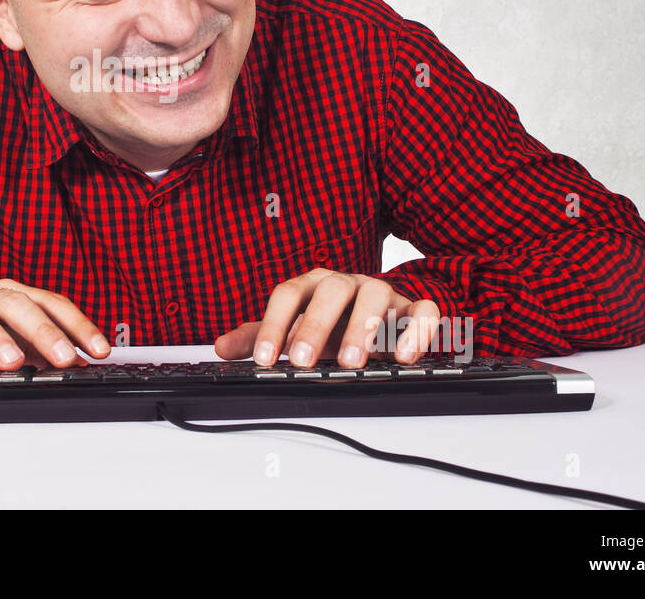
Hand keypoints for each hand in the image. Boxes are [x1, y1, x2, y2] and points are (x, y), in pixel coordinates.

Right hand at [0, 279, 111, 372]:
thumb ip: (42, 350)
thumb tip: (81, 365)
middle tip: (64, 358)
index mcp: (8, 296)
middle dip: (43, 330)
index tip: (99, 350)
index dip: (77, 325)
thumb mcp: (10, 341)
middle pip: (15, 303)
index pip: (49, 303)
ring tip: (11, 363)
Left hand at [214, 269, 441, 367]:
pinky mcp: (413, 308)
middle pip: (330, 291)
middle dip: (315, 326)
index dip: (273, 326)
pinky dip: (417, 330)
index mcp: (312, 284)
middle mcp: (346, 283)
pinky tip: (403, 356)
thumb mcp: (291, 330)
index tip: (263, 359)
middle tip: (303, 360)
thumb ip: (257, 338)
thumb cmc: (328, 323)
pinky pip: (423, 311)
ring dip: (364, 327)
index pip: (287, 295)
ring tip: (351, 362)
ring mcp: (381, 292)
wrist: (375, 313)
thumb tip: (222, 349)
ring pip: (375, 294)